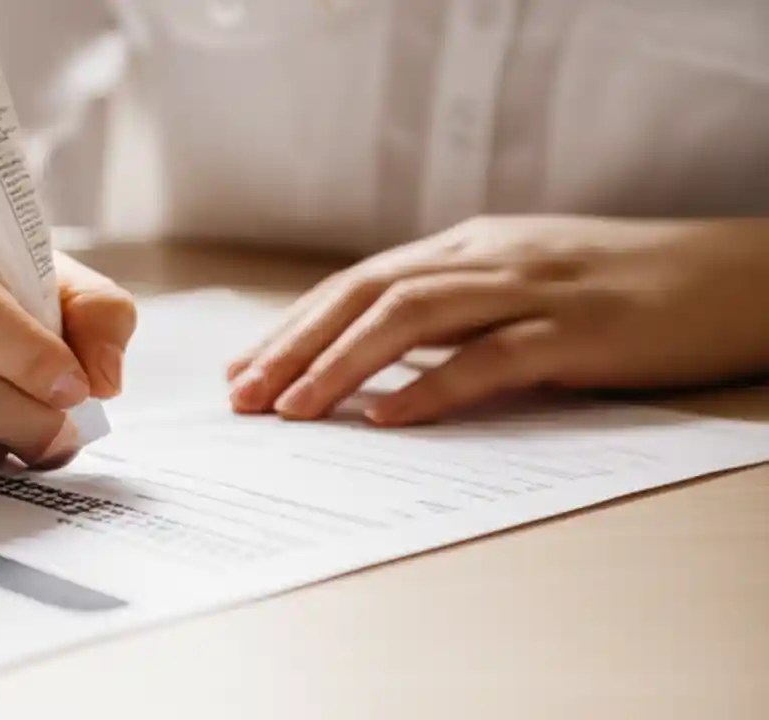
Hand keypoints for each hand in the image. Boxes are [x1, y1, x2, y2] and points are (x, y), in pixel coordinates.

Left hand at [228, 215, 768, 424]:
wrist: (734, 277)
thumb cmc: (622, 290)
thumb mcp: (523, 288)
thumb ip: (456, 316)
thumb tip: (380, 369)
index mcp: (468, 248)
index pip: (358, 283)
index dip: (294, 325)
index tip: (244, 367)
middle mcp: (487, 258)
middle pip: (365, 294)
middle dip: (294, 345)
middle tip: (242, 395)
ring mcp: (532, 290)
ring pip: (411, 318)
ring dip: (340, 365)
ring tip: (292, 409)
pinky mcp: (577, 330)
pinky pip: (491, 358)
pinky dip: (434, 387)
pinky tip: (389, 419)